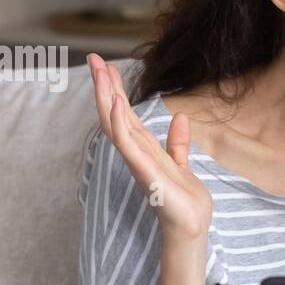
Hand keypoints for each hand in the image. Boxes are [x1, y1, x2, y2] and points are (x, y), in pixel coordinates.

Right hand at [88, 53, 212, 244]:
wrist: (191, 225)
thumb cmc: (183, 200)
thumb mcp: (180, 163)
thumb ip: (177, 142)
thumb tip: (179, 117)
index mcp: (143, 148)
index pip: (124, 114)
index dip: (114, 90)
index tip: (106, 66)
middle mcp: (135, 152)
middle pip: (114, 113)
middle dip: (104, 86)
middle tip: (93, 58)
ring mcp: (137, 161)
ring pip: (115, 124)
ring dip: (106, 97)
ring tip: (100, 71)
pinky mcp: (143, 171)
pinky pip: (127, 144)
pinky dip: (119, 122)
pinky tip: (115, 102)